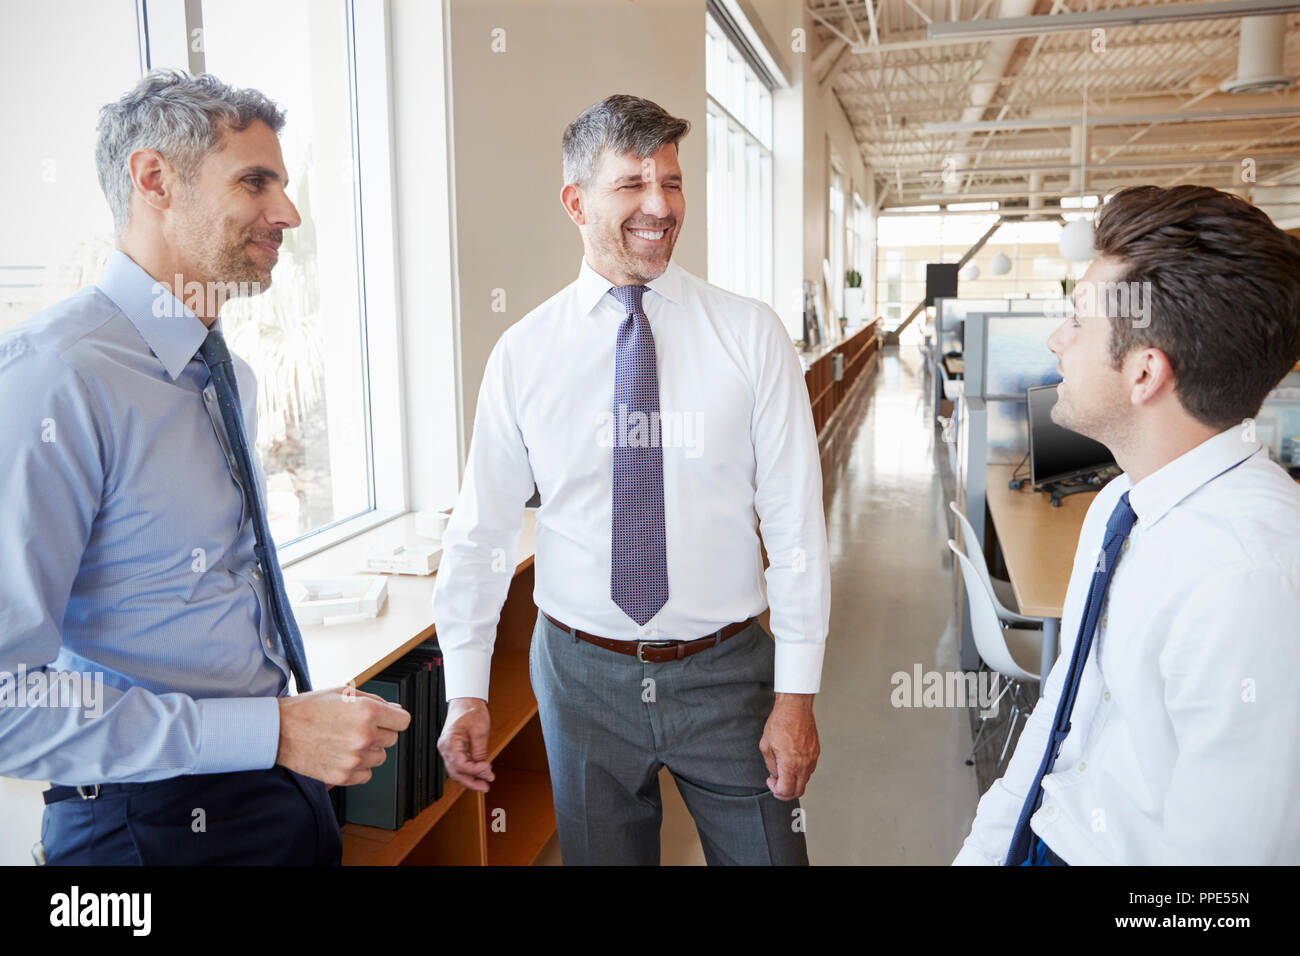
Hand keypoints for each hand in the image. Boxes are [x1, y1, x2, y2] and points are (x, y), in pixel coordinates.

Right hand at [275, 686, 410, 786]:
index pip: (403, 721)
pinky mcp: (343, 776)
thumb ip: (376, 701)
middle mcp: (364, 736)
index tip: (387, 720)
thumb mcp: (344, 693)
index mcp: (367, 712)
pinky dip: (358, 767)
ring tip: (346, 741)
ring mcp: (354, 759)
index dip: (394, 718)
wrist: (279, 730)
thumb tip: (396, 711)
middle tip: (357, 728)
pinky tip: (342, 754)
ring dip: (369, 750)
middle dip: (380, 733)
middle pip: (392, 739)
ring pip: (380, 757)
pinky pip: (367, 774)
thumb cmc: (309, 709)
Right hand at [438, 697, 494, 791]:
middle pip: (456, 772)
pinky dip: (468, 770)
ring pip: (456, 770)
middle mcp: (445, 747)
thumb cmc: (471, 710)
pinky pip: (458, 764)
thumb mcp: (480, 731)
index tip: (488, 771)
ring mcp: (447, 748)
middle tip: (485, 787)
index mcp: (450, 742)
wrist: (465, 700)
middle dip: (471, 782)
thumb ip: (480, 752)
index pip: (460, 765)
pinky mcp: (452, 748)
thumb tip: (484, 770)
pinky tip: (479, 772)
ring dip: (470, 778)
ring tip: (484, 783)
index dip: (475, 771)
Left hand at [759, 693, 818, 800]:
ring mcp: (812, 758)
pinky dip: (800, 773)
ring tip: (783, 772)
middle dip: (785, 792)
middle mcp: (804, 764)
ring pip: (805, 781)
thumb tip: (775, 775)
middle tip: (777, 784)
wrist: (795, 707)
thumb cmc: (781, 722)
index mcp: (790, 764)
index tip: (771, 782)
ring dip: (794, 782)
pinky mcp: (816, 752)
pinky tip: (792, 764)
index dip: (776, 791)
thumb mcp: (766, 745)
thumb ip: (771, 765)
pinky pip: (809, 770)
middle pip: (798, 791)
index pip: (786, 791)